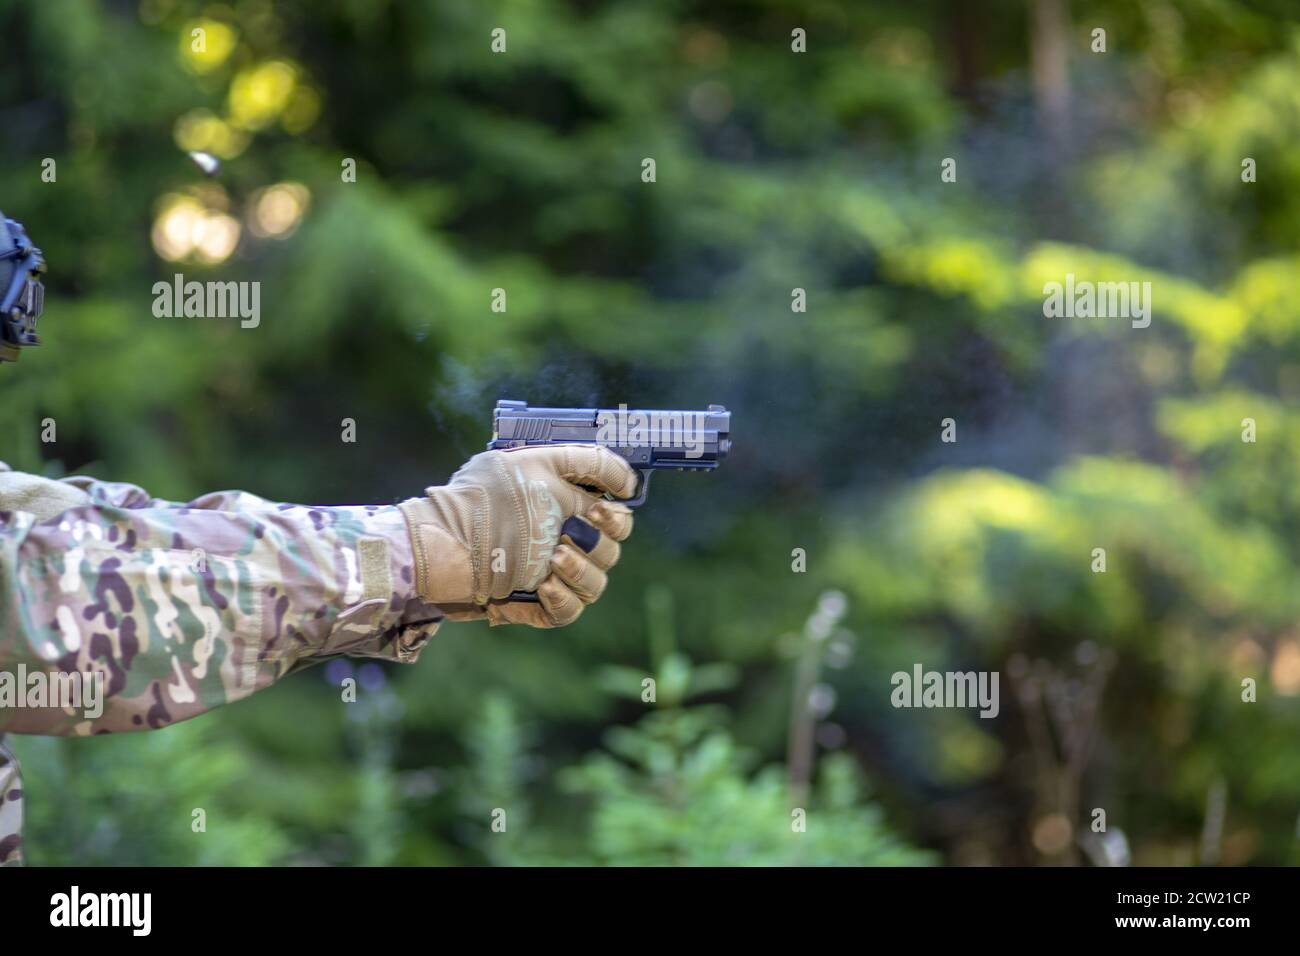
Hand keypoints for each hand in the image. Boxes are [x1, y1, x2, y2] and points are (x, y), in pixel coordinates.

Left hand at [399, 445, 635, 626]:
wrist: (443, 538)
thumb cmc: (485, 496)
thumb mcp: (533, 462)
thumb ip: (585, 462)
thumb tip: (629, 482)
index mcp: (569, 510)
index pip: (616, 519)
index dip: (617, 517)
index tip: (598, 510)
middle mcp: (566, 543)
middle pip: (610, 552)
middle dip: (596, 543)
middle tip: (570, 532)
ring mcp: (553, 576)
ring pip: (595, 583)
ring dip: (581, 571)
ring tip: (552, 561)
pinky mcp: (537, 605)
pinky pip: (569, 611)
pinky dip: (562, 599)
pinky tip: (544, 587)